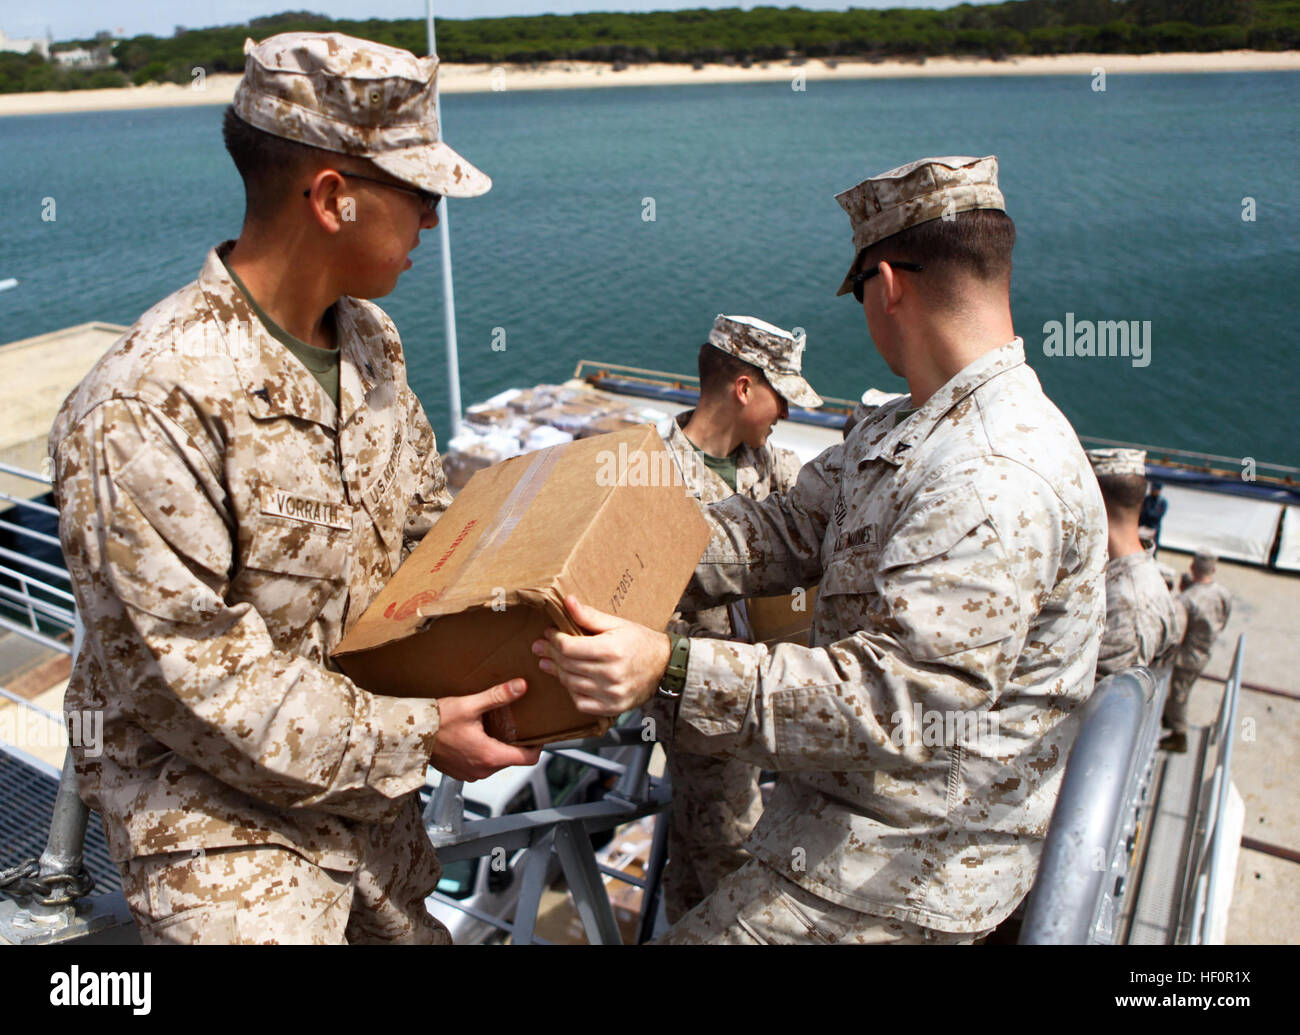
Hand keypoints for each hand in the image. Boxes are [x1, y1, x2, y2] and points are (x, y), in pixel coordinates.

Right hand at [430, 678, 541, 780]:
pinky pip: (481, 765)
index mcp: (490, 756)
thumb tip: (521, 686)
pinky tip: (476, 736)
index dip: (537, 746)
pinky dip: (483, 752)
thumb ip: (498, 696)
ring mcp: (471, 774)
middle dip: (515, 743)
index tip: (538, 733)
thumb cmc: (437, 722)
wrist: (409, 734)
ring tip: (494, 727)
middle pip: (512, 759)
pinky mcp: (460, 773)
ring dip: (498, 747)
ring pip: (497, 762)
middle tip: (514, 724)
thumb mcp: (470, 705)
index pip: (528, 759)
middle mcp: (482, 770)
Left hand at [532, 594, 670, 716]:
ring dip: (557, 672)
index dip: (554, 639)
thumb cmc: (640, 641)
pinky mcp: (612, 708)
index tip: (549, 633)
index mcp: (610, 650)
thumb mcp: (616, 623)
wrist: (665, 665)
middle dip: (550, 654)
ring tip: (548, 663)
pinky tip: (569, 681)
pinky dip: (572, 692)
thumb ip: (589, 615)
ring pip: (570, 684)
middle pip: (567, 665)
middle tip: (541, 647)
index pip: (568, 647)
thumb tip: (567, 601)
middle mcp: (610, 674)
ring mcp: (611, 694)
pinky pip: (581, 703)